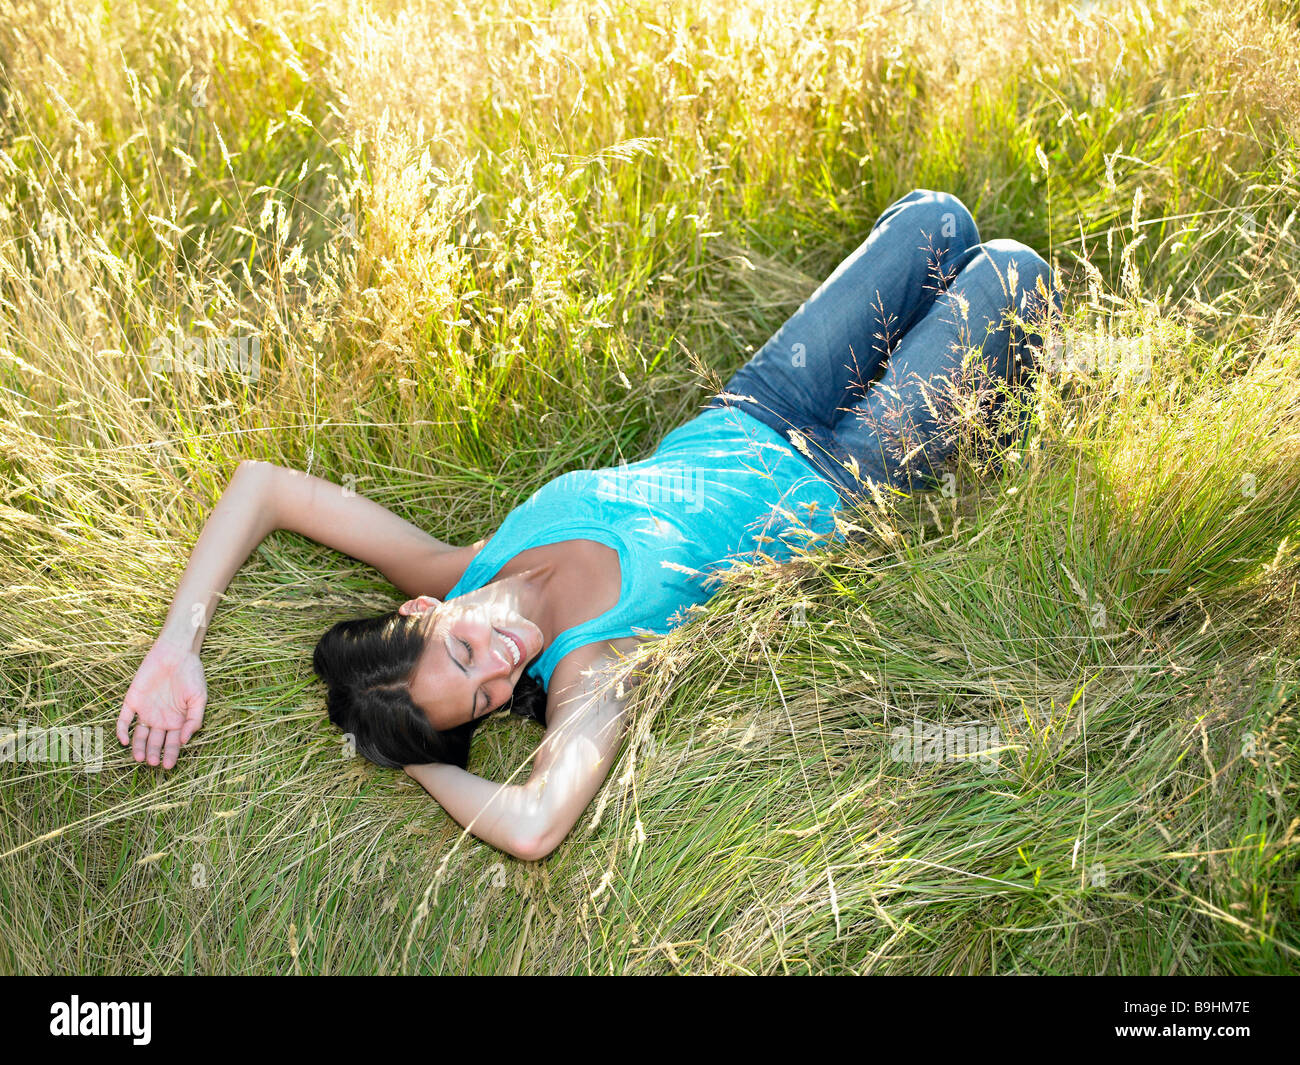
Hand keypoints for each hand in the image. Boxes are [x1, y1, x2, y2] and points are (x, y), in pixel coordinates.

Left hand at [117, 637, 206, 768]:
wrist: (176, 653)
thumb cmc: (192, 674)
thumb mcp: (199, 698)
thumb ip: (194, 720)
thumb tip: (185, 740)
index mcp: (177, 720)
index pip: (172, 743)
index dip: (171, 754)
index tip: (168, 766)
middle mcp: (160, 719)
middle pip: (155, 742)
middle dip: (154, 753)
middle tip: (153, 762)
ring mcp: (145, 711)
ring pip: (139, 735)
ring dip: (138, 747)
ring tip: (139, 758)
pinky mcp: (132, 701)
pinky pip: (124, 719)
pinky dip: (122, 730)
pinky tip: (124, 740)